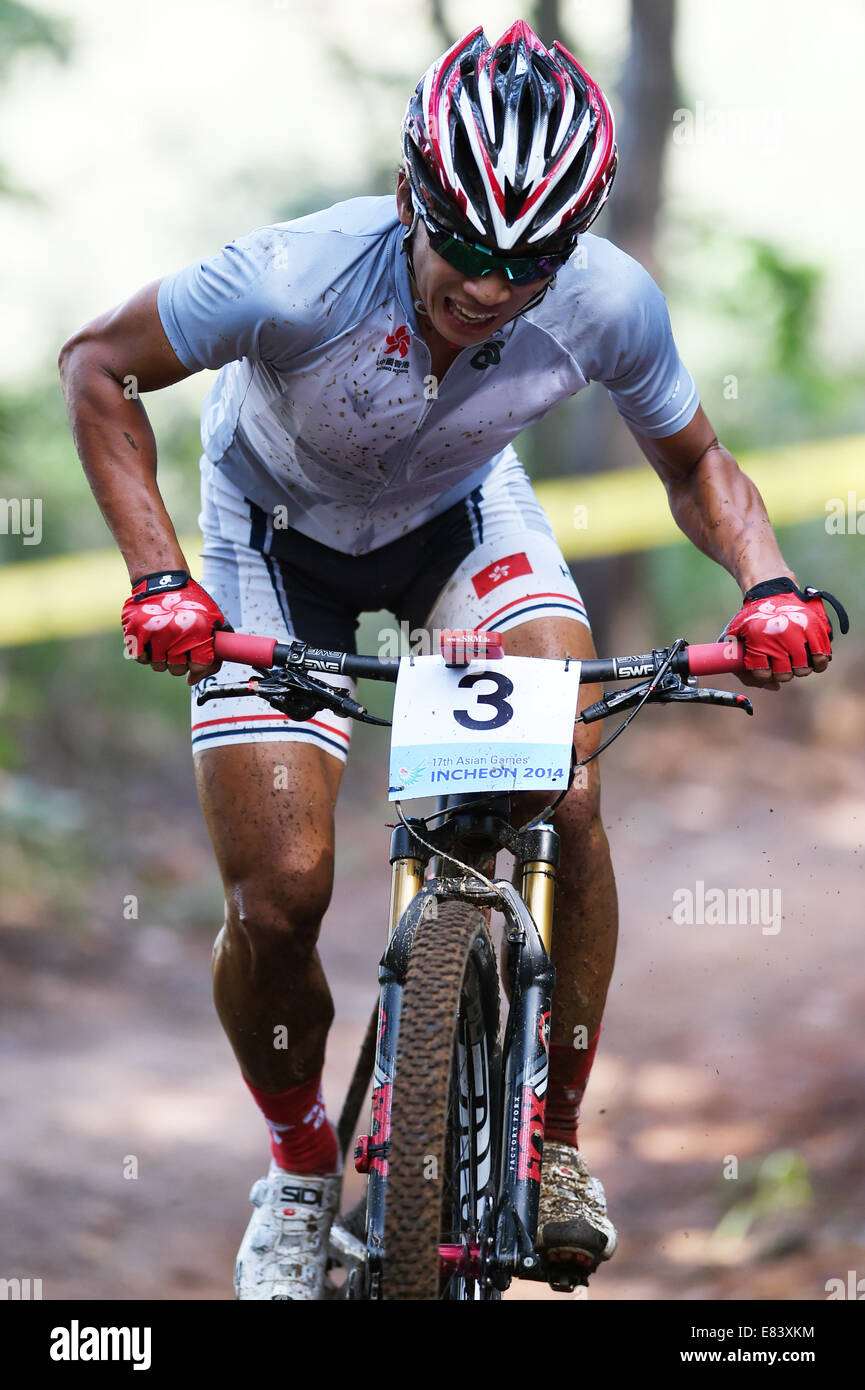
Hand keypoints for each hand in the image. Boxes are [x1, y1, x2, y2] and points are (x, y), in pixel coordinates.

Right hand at [121, 570, 227, 680]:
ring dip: (162, 658)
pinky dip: (145, 653)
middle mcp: (175, 632)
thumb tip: (192, 679)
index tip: (194, 657)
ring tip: (165, 640)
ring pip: (158, 666)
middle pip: (177, 669)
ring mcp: (153, 632)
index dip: (197, 665)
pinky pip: (140, 658)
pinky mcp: (134, 631)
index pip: (199, 666)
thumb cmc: (189, 602)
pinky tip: (151, 640)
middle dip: (179, 661)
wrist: (162, 578)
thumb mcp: (211, 619)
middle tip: (178, 645)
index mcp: (198, 629)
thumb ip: (211, 652)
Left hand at [723, 578, 847, 691]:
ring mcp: (799, 633)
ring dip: (800, 669)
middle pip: (785, 675)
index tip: (766, 670)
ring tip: (797, 663)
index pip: (763, 674)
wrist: (772, 591)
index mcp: (758, 640)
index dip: (764, 676)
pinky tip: (815, 661)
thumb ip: (737, 658)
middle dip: (782, 674)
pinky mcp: (816, 629)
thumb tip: (769, 684)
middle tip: (782, 666)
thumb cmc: (753, 617)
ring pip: (803, 668)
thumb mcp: (735, 632)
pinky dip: (820, 662)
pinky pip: (823, 655)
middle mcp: (779, 637)